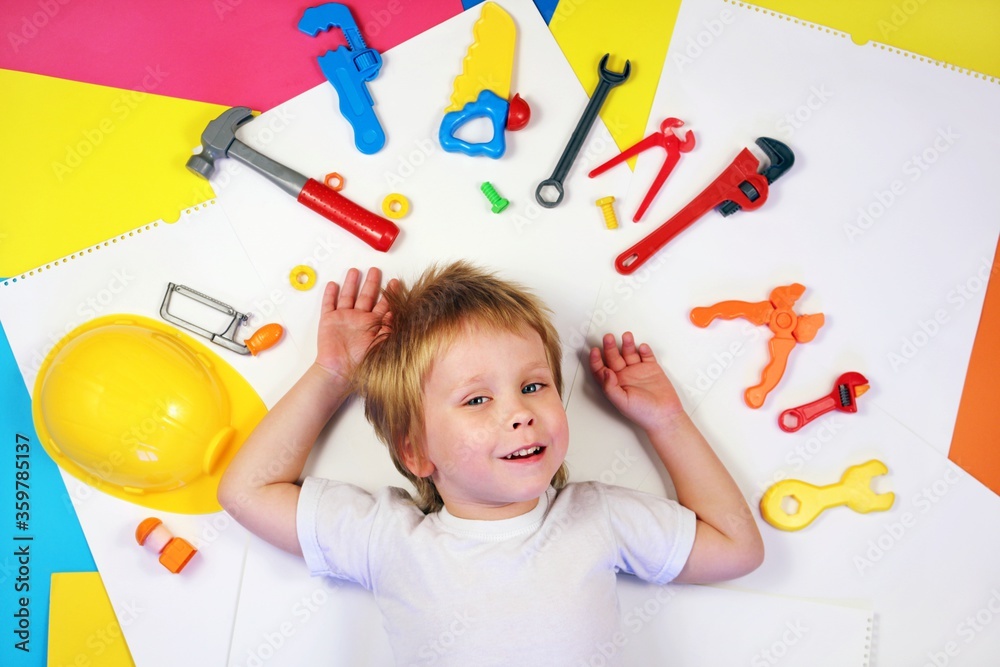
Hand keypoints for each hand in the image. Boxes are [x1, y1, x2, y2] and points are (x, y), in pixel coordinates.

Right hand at [315, 267, 393, 383]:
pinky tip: (333, 285)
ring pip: (348, 296)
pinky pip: (329, 304)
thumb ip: (390, 327)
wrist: (339, 370)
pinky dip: (330, 294)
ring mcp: (344, 319)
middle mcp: (359, 320)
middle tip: (376, 270)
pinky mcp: (329, 321)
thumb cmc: (361, 362)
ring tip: (354, 271)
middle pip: (366, 296)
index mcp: (373, 325)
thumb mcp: (381, 343)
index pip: (384, 306)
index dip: (390, 294)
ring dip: (351, 283)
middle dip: (372, 283)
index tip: (396, 282)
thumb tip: (401, 313)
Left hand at [589, 332, 683, 432]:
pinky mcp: (652, 368)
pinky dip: (644, 350)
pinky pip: (646, 355)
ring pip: (629, 353)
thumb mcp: (621, 401)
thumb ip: (610, 387)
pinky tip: (642, 347)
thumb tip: (604, 371)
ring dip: (627, 344)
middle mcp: (624, 376)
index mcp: (614, 384)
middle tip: (608, 337)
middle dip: (610, 347)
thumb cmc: (642, 413)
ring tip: (626, 336)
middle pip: (614, 357)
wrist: (664, 415)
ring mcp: (638, 371)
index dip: (596, 360)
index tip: (594, 350)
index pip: (601, 369)